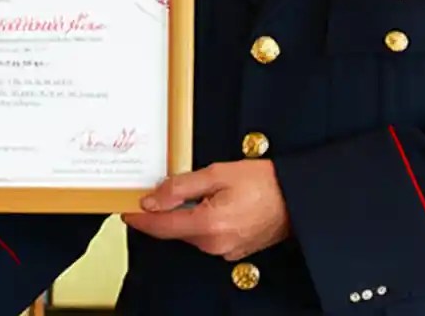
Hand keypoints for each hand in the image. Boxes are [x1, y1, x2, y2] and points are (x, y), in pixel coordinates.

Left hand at [122, 159, 290, 260]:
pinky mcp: (233, 250)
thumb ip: (180, 187)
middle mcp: (214, 244)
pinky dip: (201, 221)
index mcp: (207, 225)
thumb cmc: (264, 183)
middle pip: (174, 229)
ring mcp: (224, 250)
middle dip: (163, 211)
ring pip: (190, 233)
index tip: (126, 209)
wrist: (298, 198)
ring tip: (193, 192)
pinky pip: (206, 236)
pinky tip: (210, 204)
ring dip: (184, 215)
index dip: (140, 217)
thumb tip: (152, 199)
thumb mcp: (217, 173)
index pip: (161, 225)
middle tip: (156, 190)